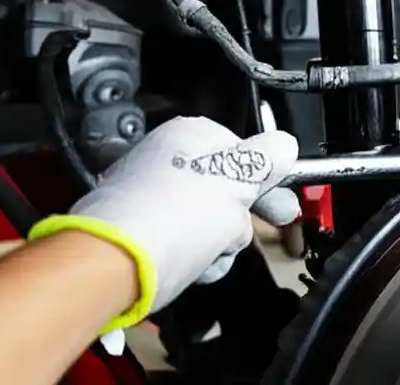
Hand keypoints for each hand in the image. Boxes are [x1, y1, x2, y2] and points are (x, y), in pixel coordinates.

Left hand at [30, 117, 298, 329]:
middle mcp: (167, 158)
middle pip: (225, 187)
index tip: (282, 202)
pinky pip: (181, 239)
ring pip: (206, 218)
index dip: (266, 179)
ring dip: (219, 241)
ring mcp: (149, 194)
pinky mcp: (138, 230)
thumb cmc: (178, 215)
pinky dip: (193, 254)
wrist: (114, 262)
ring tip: (212, 253)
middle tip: (257, 229)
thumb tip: (285, 144)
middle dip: (242, 214)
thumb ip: (269, 158)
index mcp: (192, 135)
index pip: (243, 150)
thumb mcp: (238, 179)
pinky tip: (194, 265)